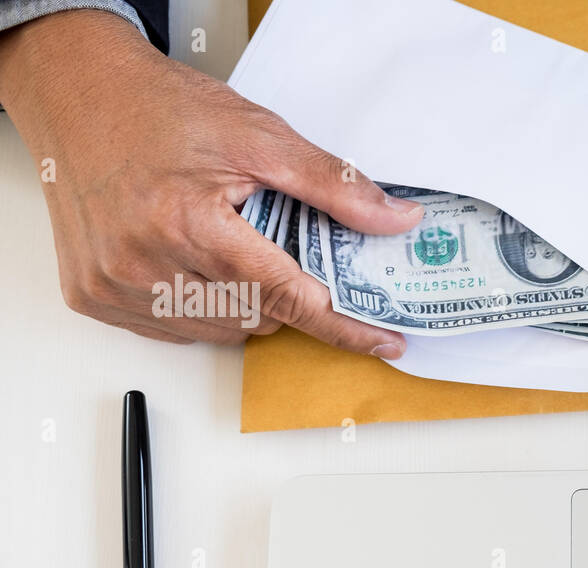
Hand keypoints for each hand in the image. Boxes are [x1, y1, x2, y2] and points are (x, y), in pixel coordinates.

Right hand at [0, 10, 422, 353]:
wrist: (79, 93)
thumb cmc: (160, 110)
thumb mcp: (259, 136)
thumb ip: (333, 185)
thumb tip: (396, 220)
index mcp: (187, 221)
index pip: (289, 297)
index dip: (344, 325)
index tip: (385, 342)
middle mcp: (144, 261)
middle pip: (258, 316)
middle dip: (284, 290)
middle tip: (275, 243)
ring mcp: (115, 285)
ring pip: (221, 330)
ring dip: (243, 301)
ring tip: (226, 242)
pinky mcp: (96, 297)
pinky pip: (177, 329)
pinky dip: (201, 306)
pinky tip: (193, 260)